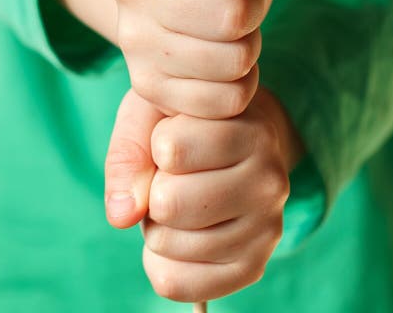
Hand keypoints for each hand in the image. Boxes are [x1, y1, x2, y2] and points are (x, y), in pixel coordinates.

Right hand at [112, 0, 277, 118]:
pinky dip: (241, 83)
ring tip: (232, 30)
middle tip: (241, 0)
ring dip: (249, 46)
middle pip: (232, 17)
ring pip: (233, 61)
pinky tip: (226, 61)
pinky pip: (225, 100)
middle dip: (252, 7)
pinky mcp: (149, 87)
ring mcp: (134, 43)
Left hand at [140, 87, 300, 301]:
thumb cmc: (186, 120)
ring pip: (167, 243)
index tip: (179, 133)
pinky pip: (175, 282)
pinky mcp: (252, 267)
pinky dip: (159, 262)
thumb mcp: (155, 110)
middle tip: (176, 173)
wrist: (233, 135)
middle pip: (168, 203)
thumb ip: (131, 151)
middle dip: (154, 189)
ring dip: (156, 224)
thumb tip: (123, 215)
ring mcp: (266, 227)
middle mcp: (270, 180)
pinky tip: (180, 233)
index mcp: (253, 130)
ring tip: (183, 197)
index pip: (170, 149)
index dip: (157, 143)